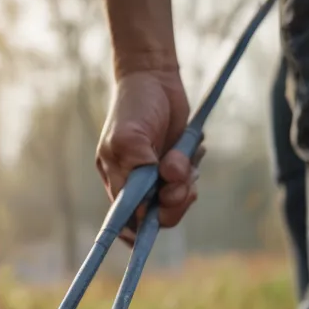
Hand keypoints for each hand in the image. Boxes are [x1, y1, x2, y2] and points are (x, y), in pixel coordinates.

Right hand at [96, 69, 201, 238]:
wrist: (156, 76)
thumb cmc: (135, 104)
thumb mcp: (129, 136)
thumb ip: (136, 169)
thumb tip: (149, 202)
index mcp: (116, 182)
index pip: (124, 222)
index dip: (137, 232)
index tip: (151, 226)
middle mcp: (135, 185)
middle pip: (155, 218)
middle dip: (171, 203)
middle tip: (179, 180)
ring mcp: (156, 178)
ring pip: (174, 203)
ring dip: (184, 186)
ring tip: (184, 159)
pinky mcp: (175, 168)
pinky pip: (187, 186)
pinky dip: (192, 175)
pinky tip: (191, 153)